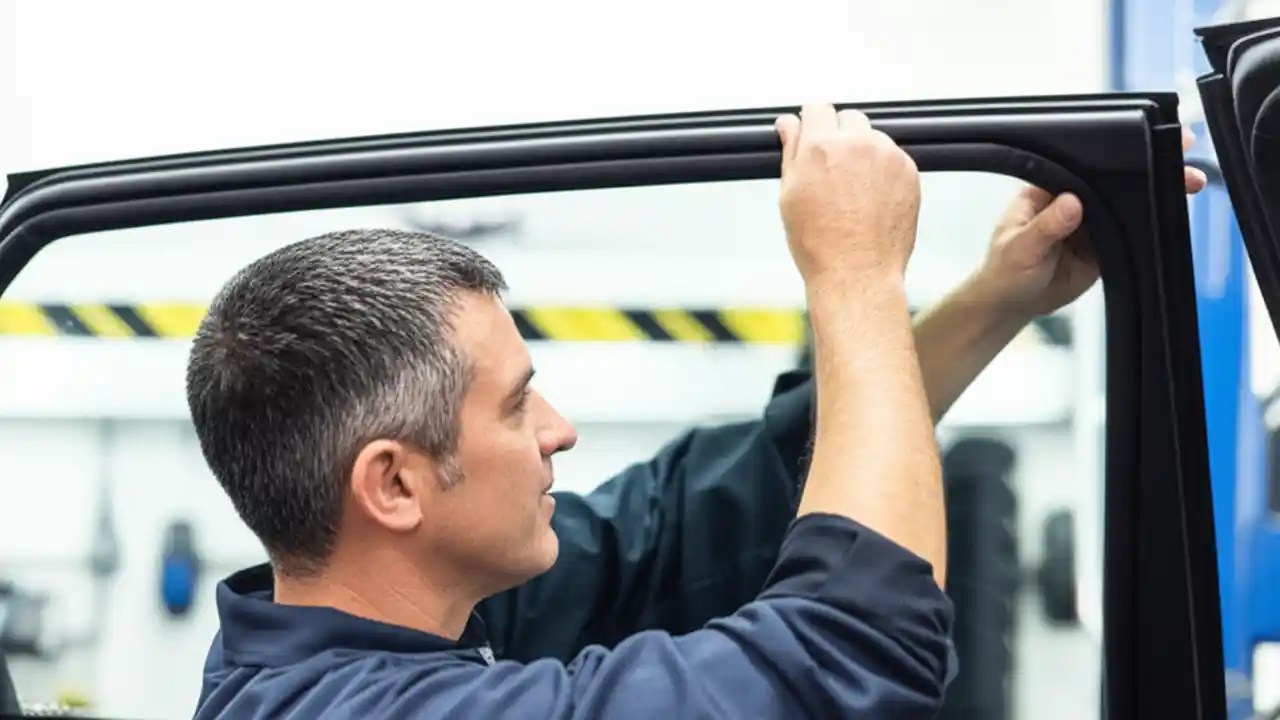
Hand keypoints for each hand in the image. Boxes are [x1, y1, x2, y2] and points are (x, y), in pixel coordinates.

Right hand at [775, 104, 920, 287]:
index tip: (812, 136)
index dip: (812, 123)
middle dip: (839, 136)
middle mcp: (858, 144)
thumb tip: (788, 123)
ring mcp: (888, 156)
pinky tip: (871, 200)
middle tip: (831, 171)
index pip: (817, 109)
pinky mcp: (909, 172)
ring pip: (872, 138)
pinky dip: (883, 171)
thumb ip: (791, 151)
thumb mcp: (790, 195)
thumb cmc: (818, 243)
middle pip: (848, 118)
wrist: (857, 274)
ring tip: (853, 192)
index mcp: (822, 147)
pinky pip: (893, 158)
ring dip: (862, 153)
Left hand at [974, 127, 1207, 317]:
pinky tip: (1171, 216)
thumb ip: (1046, 226)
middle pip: (1112, 179)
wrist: (1012, 305)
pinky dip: (1150, 226)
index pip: (1082, 164)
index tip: (1143, 141)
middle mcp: (1072, 200)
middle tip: (1181, 158)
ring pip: (1127, 203)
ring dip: (1155, 194)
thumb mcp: (1019, 248)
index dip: (1112, 152)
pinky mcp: (1104, 246)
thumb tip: (1072, 203)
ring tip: (1188, 184)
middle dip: (1147, 167)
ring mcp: (1090, 222)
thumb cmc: (1004, 271)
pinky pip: (1131, 233)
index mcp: (1046, 190)